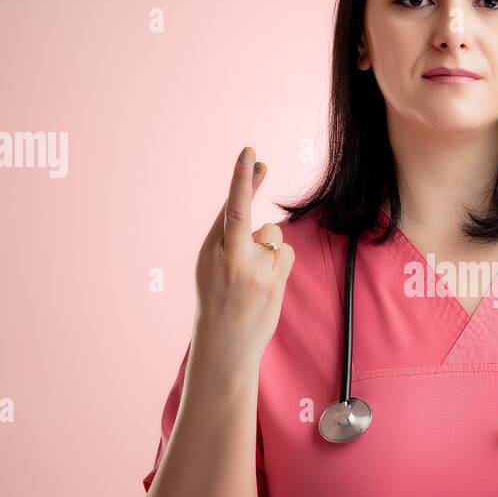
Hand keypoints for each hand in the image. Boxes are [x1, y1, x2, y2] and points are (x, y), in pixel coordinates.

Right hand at [192, 146, 294, 369]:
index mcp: (213, 250)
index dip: (241, 181)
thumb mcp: (211, 262)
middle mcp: (234, 259)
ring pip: (274, 237)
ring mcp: (257, 273)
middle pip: (254, 219)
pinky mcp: (275, 284)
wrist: (225, 342)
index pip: (231, 210)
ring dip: (269, 249)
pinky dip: (279, 262)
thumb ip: (230, 233)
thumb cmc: (218, 295)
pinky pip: (286, 255)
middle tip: (251, 165)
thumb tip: (260, 210)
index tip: (249, 154)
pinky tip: (265, 282)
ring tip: (253, 276)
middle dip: (251, 195)